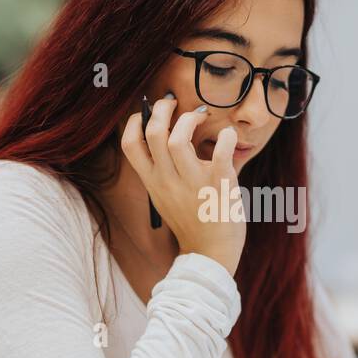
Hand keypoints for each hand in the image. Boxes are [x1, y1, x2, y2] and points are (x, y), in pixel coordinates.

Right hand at [121, 95, 245, 276]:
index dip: (134, 122)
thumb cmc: (193, 222)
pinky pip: (219, 152)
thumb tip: (167, 140)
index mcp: (153, 183)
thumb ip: (163, 173)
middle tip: (172, 103)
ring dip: (188, 119)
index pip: (130, 146)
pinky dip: (224, 137)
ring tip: (199, 117)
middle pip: (153, 133)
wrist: (211, 254)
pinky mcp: (218, 185)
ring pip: (177, 139)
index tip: (146, 113)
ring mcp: (192, 183)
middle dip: (161, 109)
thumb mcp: (166, 198)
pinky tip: (226, 136)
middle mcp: (168, 181)